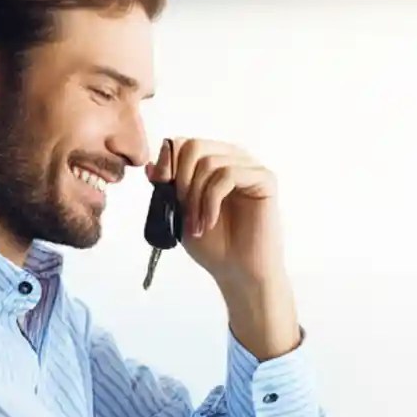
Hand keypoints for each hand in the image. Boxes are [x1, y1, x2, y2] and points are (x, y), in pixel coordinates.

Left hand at [146, 137, 282, 286]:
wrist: (239, 272)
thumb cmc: (213, 245)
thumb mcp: (178, 212)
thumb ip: (166, 186)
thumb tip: (151, 163)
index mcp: (212, 161)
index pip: (182, 143)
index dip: (167, 167)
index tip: (165, 196)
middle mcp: (232, 158)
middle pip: (193, 146)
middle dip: (180, 181)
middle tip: (182, 212)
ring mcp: (250, 166)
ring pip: (209, 162)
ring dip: (195, 198)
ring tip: (196, 225)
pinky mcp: (265, 179)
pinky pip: (228, 174)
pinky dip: (211, 201)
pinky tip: (210, 222)